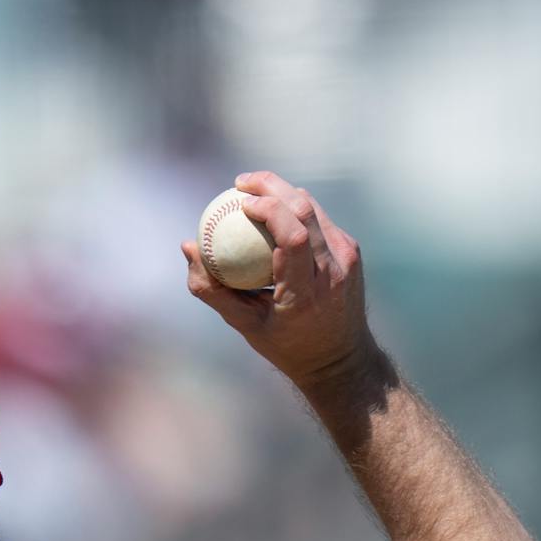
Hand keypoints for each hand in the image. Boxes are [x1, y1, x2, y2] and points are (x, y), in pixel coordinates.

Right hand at [183, 171, 376, 386]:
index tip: (240, 200)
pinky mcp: (352, 251)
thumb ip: (211, 289)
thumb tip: (189, 248)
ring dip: (283, 193)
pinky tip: (273, 211)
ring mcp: (348, 258)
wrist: (340, 358)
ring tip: (254, 191)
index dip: (268, 209)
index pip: (292, 236)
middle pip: (305, 211)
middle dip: (272, 187)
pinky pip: (319, 219)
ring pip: (314, 209)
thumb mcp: (243, 324)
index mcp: (305, 293)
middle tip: (241, 183)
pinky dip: (294, 210)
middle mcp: (332, 271)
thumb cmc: (284, 345)